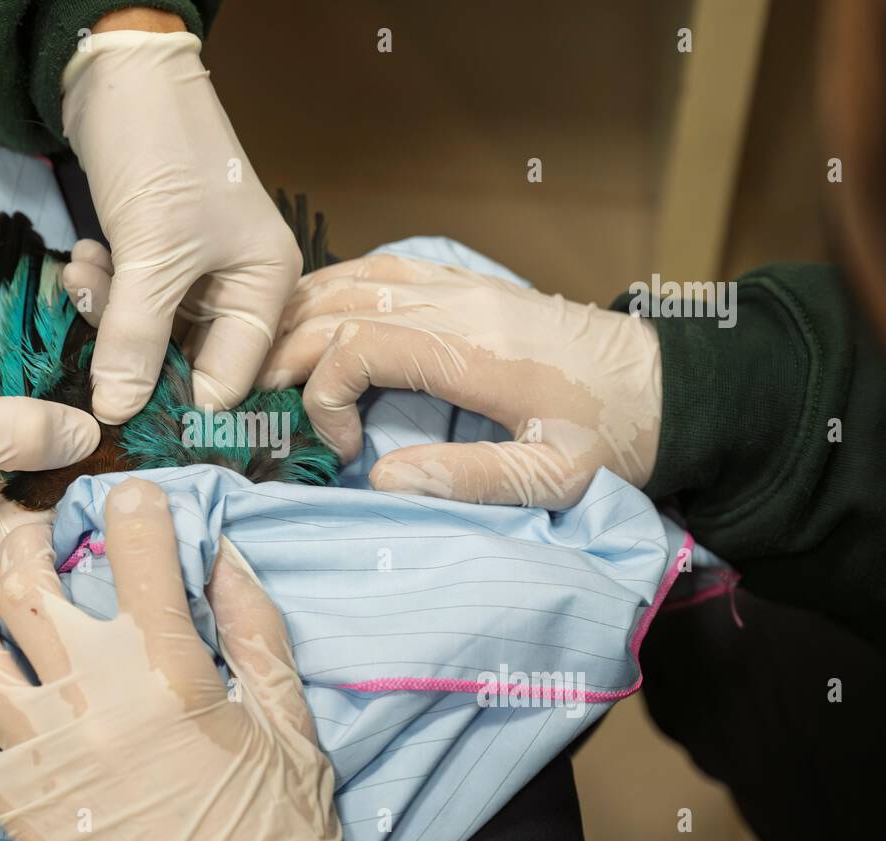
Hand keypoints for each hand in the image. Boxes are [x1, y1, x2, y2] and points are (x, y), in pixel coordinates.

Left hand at [0, 478, 342, 840]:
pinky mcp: (13, 802)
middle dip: (27, 541)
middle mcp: (90, 700)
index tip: (132, 497)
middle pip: (28, 589)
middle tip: (37, 532)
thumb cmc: (269, 823)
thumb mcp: (287, 719)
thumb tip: (223, 555)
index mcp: (165, 673)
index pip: (136, 555)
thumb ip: (254, 628)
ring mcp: (40, 753)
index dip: (135, 508)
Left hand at [61, 28, 300, 422]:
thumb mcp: (151, 254)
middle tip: (96, 326)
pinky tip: (86, 258)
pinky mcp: (158, 259)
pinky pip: (132, 301)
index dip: (180, 402)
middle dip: (134, 349)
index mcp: (266, 285)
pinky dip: (105, 288)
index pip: (231, 378)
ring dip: (110, 313)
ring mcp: (197, 272)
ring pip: (151, 333)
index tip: (126, 416)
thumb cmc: (159, 153)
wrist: (120, 72)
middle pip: (188, 359)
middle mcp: (240, 285)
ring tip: (87, 274)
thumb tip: (117, 413)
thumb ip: (135, 339)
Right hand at [257, 255, 661, 508]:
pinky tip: (314, 314)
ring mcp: (461, 284)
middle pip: (337, 306)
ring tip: (266, 359)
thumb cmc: (613, 435)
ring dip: (299, 315)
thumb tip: (380, 478)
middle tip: (262, 402)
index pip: (354, 345)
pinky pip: (382, 269)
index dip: (322, 395)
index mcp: (471, 348)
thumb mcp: (554, 476)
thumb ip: (468, 480)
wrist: (670, 384)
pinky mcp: (468, 284)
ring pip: (351, 278)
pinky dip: (333, 290)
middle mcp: (457, 302)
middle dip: (285, 353)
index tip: (339, 447)